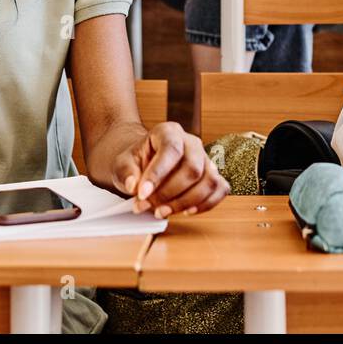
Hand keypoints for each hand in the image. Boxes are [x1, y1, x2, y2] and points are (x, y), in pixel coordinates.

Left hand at [111, 122, 228, 217]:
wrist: (145, 162)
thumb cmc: (136, 161)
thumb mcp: (122, 163)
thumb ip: (127, 172)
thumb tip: (134, 186)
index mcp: (169, 132)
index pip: (171, 149)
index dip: (158, 173)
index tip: (142, 193)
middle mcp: (191, 143)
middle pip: (193, 168)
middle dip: (169, 193)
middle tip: (147, 205)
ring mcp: (205, 159)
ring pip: (208, 181)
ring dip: (185, 202)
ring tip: (161, 211)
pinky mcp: (212, 175)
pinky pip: (219, 190)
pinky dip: (205, 204)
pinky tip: (185, 211)